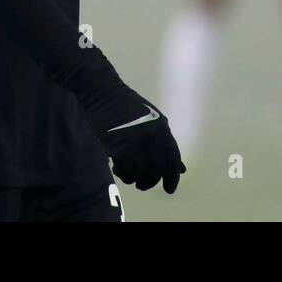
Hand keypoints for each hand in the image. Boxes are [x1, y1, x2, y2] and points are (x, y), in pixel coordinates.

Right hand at [57, 47, 185, 192]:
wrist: (102, 92)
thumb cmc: (125, 105)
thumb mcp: (150, 120)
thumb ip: (163, 143)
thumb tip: (180, 167)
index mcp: (162, 128)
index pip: (173, 159)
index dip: (173, 177)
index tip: (169, 190)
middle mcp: (153, 136)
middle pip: (158, 171)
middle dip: (150, 182)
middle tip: (141, 185)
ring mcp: (137, 142)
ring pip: (142, 173)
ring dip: (136, 180)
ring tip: (128, 175)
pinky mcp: (120, 146)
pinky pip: (126, 170)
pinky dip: (123, 174)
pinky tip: (117, 167)